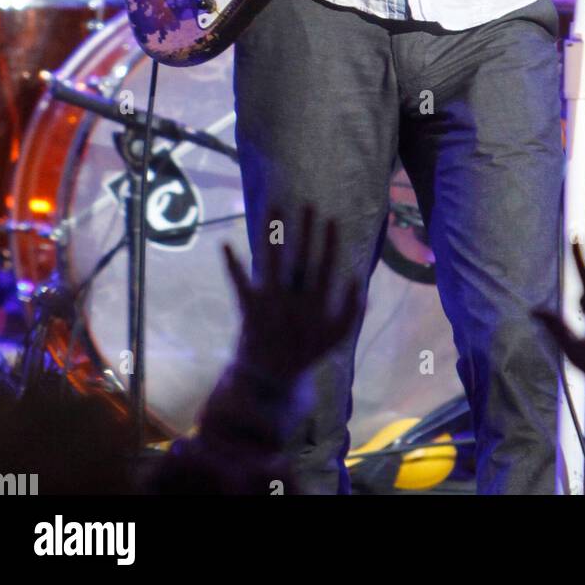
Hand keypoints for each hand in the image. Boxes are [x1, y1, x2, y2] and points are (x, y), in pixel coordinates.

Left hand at [223, 204, 360, 385]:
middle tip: (308, 204)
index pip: (324, 265)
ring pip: (272, 260)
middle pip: (300, 256)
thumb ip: (350, 310)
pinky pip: (239, 282)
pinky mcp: (249, 306)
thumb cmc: (305, 353)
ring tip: (274, 207)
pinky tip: (225, 243)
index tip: (332, 220)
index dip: (329, 242)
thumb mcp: (336, 337)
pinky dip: (232, 264)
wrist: (270, 379)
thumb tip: (359, 281)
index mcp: (314, 301)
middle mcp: (292, 296)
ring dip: (273, 234)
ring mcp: (270, 300)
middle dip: (304, 230)